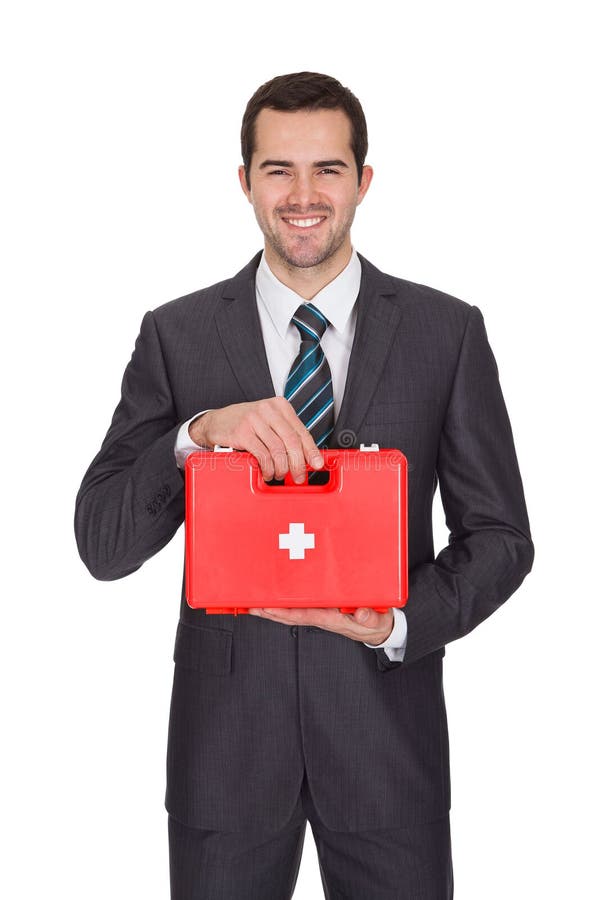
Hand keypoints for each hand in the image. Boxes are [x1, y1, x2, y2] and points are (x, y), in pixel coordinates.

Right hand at [189, 398, 323, 483]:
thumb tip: (306, 456)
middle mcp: (268, 410)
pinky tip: (267, 473)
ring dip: (282, 468)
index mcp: (280, 406)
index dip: (311, 451)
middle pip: (292, 441)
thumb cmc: (244, 424)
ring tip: (279, 475)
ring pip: (278, 450)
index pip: (301, 431)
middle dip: (298, 464)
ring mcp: (254, 420)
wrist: (215, 422)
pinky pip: (263, 455)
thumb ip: (285, 434)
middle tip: (299, 477)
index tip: (317, 464)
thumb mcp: (268, 422)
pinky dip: (268, 468)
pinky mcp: (242, 432)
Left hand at [248, 606, 393, 644]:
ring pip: (292, 611)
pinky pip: (300, 606)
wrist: (381, 628)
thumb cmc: (377, 623)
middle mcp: (322, 616)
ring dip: (273, 609)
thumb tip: (360, 614)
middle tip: (251, 606)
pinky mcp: (323, 608)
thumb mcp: (378, 621)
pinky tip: (275, 598)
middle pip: (291, 615)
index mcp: (331, 619)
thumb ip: (370, 618)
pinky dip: (285, 603)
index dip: (284, 612)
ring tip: (255, 604)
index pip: (304, 615)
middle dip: (270, 612)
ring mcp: (321, 613)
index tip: (268, 608)